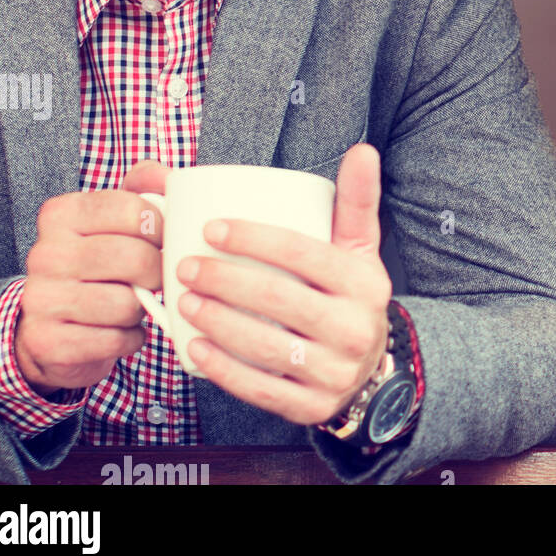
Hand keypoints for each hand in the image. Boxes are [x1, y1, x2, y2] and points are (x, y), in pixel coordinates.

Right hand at [14, 158, 168, 395]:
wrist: (57, 325)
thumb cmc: (100, 261)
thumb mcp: (117, 216)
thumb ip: (146, 186)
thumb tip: (172, 175)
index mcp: (62, 213)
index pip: (134, 210)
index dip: (162, 228)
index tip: (164, 239)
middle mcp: (45, 253)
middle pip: (134, 258)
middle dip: (157, 271)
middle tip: (156, 277)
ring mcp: (40, 299)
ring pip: (125, 303)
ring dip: (141, 308)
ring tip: (134, 303)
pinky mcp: (46, 341)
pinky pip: (113, 339)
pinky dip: (129, 338)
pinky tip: (122, 330)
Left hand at [170, 143, 392, 427]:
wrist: (372, 370)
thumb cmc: (350, 294)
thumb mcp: (360, 248)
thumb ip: (356, 200)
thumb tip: (362, 148)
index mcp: (363, 281)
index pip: (303, 253)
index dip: (254, 238)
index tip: (211, 227)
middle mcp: (354, 328)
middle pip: (279, 300)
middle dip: (225, 280)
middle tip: (185, 266)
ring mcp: (333, 372)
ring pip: (266, 346)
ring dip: (217, 323)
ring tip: (183, 301)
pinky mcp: (311, 407)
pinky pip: (262, 390)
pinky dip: (224, 370)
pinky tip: (195, 349)